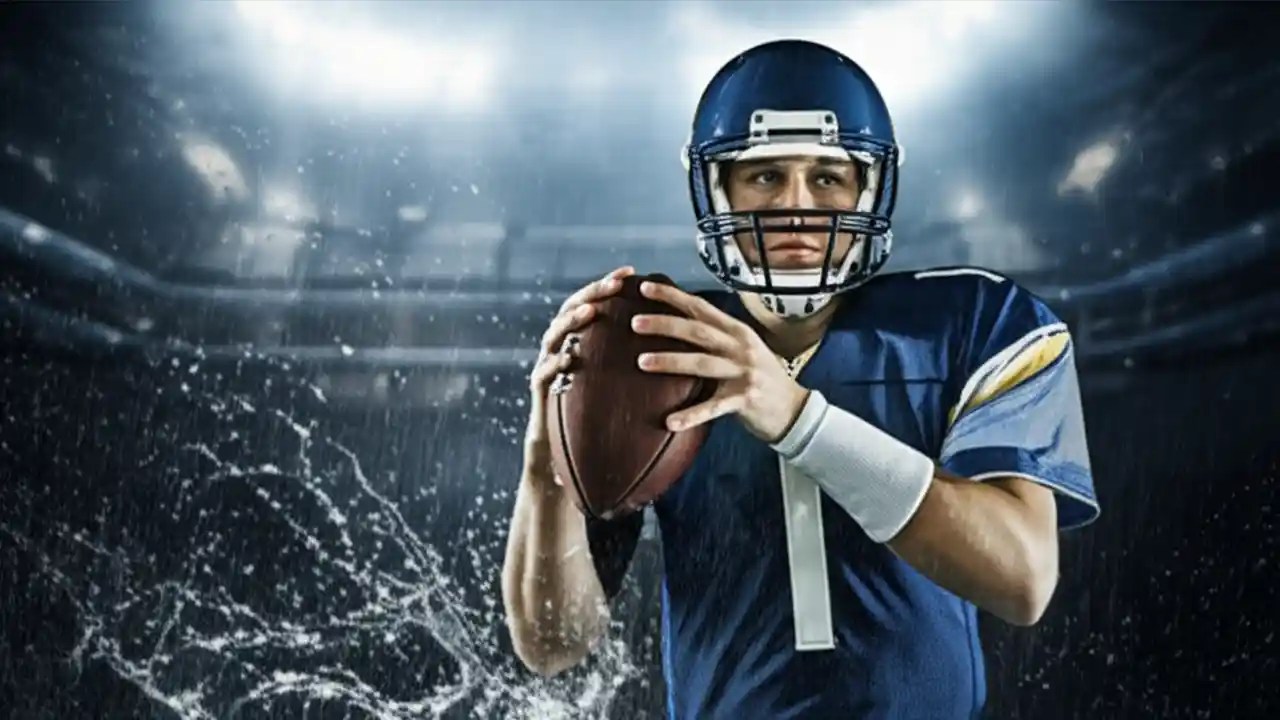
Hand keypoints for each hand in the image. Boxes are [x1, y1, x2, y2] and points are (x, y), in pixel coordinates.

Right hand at [526, 265, 635, 485]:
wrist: (565, 454)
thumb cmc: (598, 416)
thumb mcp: (617, 383)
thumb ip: (632, 361)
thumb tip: (676, 346)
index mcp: (579, 340)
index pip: (593, 304)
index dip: (607, 285)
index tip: (631, 272)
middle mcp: (559, 347)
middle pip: (570, 310)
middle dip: (590, 293)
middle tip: (612, 285)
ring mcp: (546, 366)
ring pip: (553, 336)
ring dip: (571, 322)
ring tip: (590, 312)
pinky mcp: (539, 391)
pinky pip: (544, 374)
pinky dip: (556, 365)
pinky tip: (569, 359)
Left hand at [631, 281, 809, 442]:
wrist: (793, 408)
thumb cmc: (760, 376)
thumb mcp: (743, 349)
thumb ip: (716, 337)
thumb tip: (676, 324)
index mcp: (737, 331)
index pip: (700, 308)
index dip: (672, 297)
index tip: (645, 288)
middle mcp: (741, 347)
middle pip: (697, 332)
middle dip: (664, 325)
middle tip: (634, 323)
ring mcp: (744, 373)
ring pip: (701, 364)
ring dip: (670, 361)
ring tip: (641, 362)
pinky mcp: (745, 400)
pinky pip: (713, 408)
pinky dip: (691, 415)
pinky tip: (670, 422)